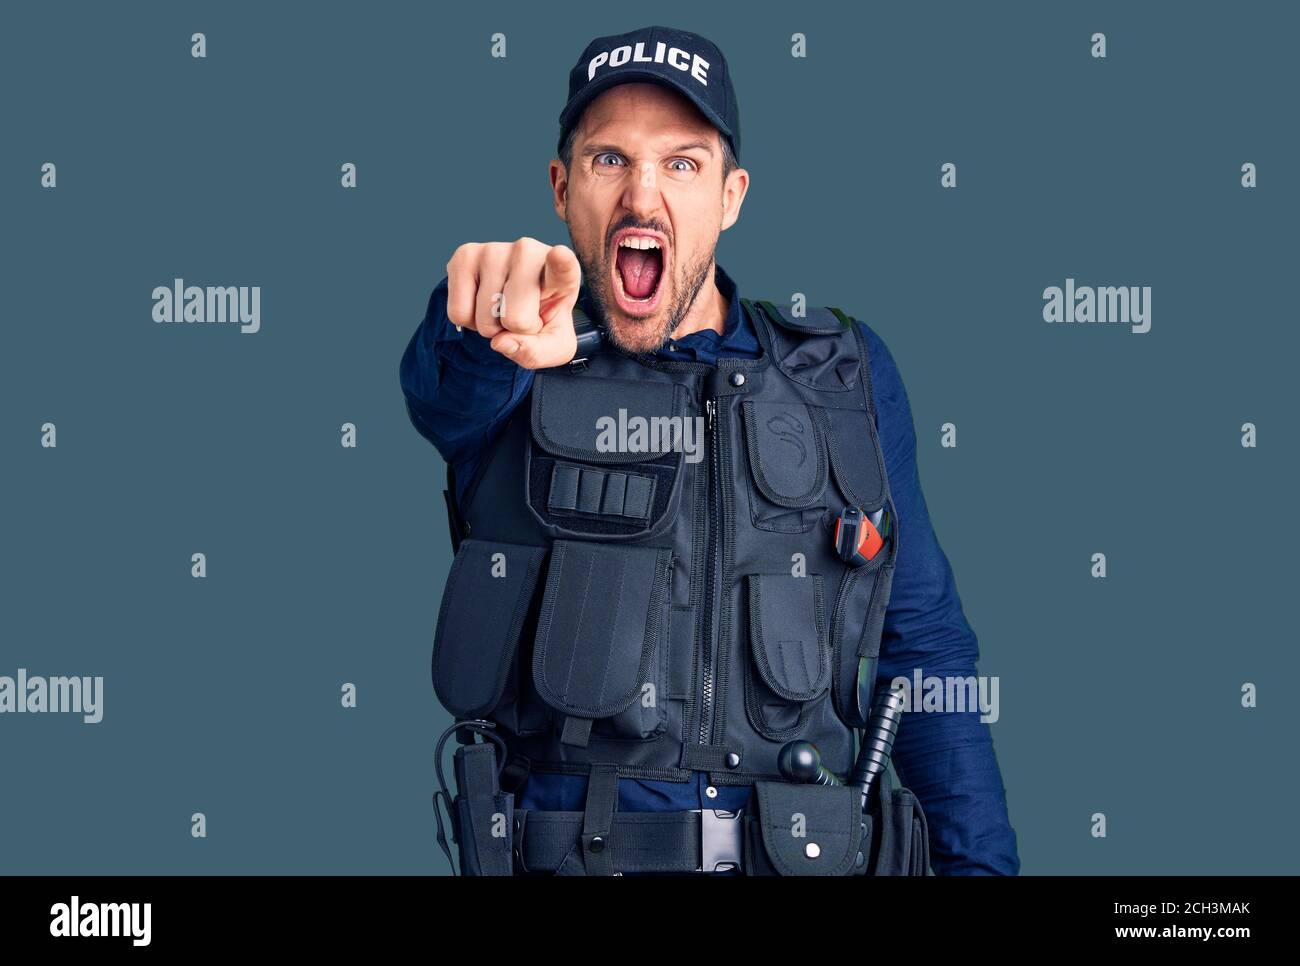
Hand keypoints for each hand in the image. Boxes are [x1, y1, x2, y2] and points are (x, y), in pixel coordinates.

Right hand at [444, 237, 581, 368]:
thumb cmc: (540, 319)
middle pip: (516, 318)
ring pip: (485, 317)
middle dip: (514, 331)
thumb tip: (500, 342)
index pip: (563, 267)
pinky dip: (469, 322)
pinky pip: (459, 312)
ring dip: (491, 327)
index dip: (561, 262)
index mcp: (562, 274)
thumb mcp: (553, 346)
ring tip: (502, 308)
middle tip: (521, 316)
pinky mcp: (465, 255)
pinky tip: (482, 304)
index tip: (560, 255)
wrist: (513, 304)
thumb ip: (537, 352)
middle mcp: (529, 253)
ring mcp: (495, 250)